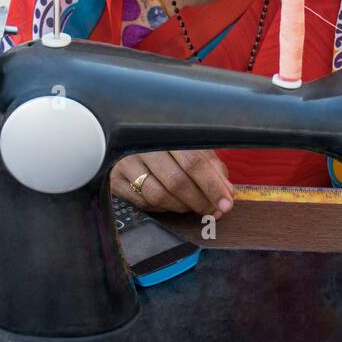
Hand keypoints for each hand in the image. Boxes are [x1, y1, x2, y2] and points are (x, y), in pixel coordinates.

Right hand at [110, 149, 234, 218]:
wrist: (128, 138)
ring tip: (193, 206)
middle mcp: (143, 144)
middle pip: (176, 181)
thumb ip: (212, 168)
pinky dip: (162, 208)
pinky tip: (171, 203)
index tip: (225, 203)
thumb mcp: (194, 146)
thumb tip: (226, 194)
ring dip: (182, 207)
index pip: (194, 161)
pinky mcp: (115, 179)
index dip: (212, 185)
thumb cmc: (170, 144)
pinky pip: (143, 202)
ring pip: (158, 195)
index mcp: (167, 130)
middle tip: (212, 211)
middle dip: (199, 201)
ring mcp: (126, 162)